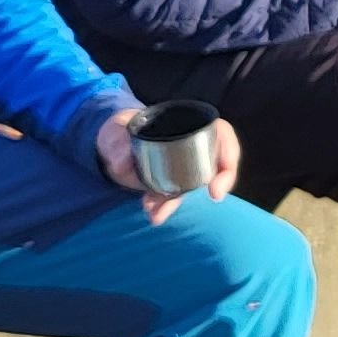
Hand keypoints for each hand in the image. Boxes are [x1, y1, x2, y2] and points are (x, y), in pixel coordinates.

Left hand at [96, 103, 244, 224]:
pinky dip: (165, 207)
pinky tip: (153, 215)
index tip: (219, 179)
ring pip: (194, 183)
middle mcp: (189, 142)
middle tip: (215, 195)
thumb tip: (124, 164)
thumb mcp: (114, 131)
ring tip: (158, 213)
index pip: (221, 133)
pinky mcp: (170, 181)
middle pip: (216, 160)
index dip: (229, 153)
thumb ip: (117, 144)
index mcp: (185, 121)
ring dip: (180, 200)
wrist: (108, 147)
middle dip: (218, 180)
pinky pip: (175, 196)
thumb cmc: (117, 131)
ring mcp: (181, 164)